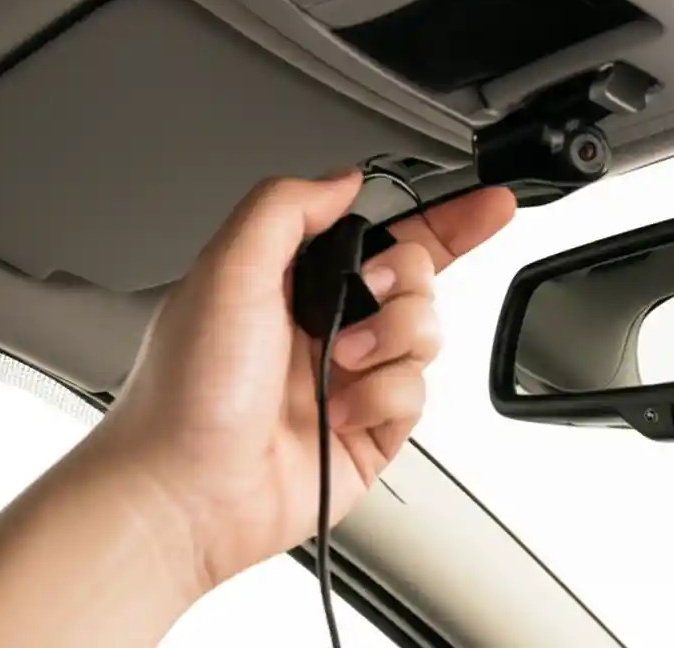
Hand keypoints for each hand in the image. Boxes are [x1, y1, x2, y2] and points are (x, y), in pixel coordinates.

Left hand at [93, 170, 515, 591]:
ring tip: (341, 365)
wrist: (187, 493)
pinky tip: (340, 412)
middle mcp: (326, 324)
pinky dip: (384, 398)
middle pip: (417, 278)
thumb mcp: (227, 270)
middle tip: (366, 299)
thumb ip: (286, 208)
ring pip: (426, 333)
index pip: (380, 233)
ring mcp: (352, 378)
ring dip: (391, 342)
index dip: (440, 217)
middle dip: (403, 285)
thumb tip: (343, 181)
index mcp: (291, 280)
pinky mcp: (372, 429)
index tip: (487, 204)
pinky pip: (417, 394)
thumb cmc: (187, 393)